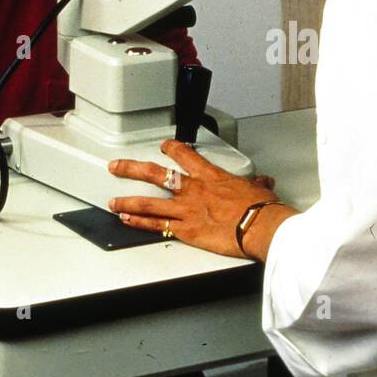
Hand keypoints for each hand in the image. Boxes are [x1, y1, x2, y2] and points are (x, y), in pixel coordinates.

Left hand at [107, 140, 292, 259]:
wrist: (260, 226)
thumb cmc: (260, 208)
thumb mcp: (258, 189)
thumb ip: (255, 184)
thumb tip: (263, 183)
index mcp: (209, 176)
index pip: (185, 155)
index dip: (172, 148)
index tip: (164, 146)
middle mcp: (192, 189)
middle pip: (154, 174)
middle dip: (132, 169)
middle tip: (117, 167)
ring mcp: (186, 209)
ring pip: (148, 202)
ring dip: (128, 201)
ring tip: (113, 202)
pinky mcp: (186, 231)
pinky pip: (157, 226)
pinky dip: (139, 224)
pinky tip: (127, 222)